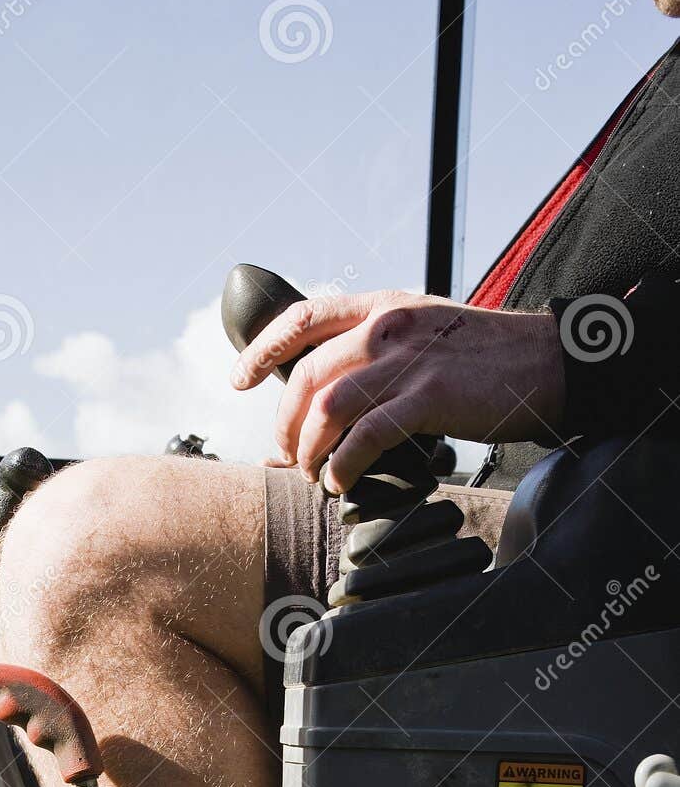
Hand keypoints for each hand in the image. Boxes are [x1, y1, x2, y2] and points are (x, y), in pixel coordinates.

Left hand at [229, 289, 565, 491]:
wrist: (547, 361)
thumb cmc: (483, 358)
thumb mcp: (422, 331)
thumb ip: (374, 353)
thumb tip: (326, 401)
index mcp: (381, 305)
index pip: (302, 317)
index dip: (261, 349)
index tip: (239, 380)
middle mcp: (387, 326)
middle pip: (305, 375)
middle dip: (285, 425)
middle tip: (288, 456)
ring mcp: (408, 360)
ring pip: (327, 408)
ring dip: (309, 451)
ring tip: (315, 474)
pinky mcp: (430, 396)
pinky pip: (365, 436)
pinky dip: (343, 465)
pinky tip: (342, 481)